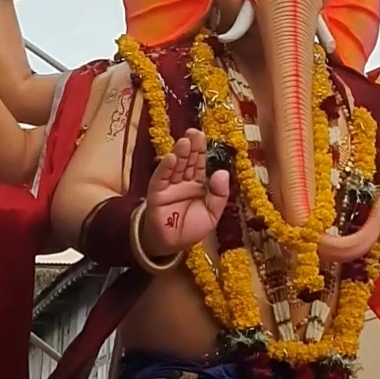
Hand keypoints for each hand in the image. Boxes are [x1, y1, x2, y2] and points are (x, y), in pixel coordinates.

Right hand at [141, 129, 230, 256]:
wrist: (171, 245)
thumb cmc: (191, 229)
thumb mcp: (212, 214)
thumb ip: (219, 195)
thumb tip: (222, 172)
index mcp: (197, 184)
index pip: (200, 163)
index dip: (201, 150)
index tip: (204, 136)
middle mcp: (183, 181)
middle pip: (187, 161)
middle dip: (191, 147)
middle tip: (195, 133)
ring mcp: (169, 186)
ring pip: (175, 167)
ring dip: (180, 154)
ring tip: (185, 142)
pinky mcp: (157, 194)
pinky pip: (161, 179)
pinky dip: (165, 168)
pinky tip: (171, 158)